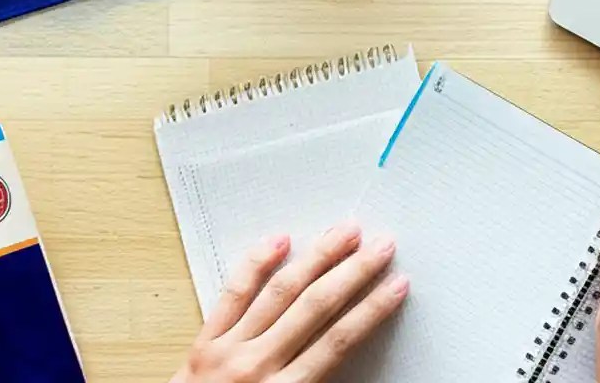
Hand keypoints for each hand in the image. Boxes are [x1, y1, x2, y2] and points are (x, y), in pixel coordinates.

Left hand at [172, 222, 407, 382]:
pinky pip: (233, 293)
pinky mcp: (204, 340)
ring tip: (343, 233)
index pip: (339, 341)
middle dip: (354, 272)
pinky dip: (256, 264)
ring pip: (281, 291)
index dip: (372, 309)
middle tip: (380, 246)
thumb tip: (344, 352)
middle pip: (317, 306)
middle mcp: (258, 365)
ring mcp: (229, 349)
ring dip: (317, 258)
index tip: (396, 286)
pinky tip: (279, 241)